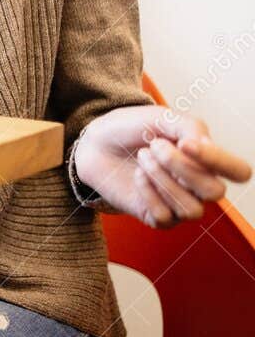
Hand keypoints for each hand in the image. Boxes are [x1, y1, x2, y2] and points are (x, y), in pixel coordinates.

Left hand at [71, 105, 250, 227]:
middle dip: (182, 168)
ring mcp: (179, 203)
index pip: (239, 172)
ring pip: (193, 209)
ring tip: (142, 158)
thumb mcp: (163, 118)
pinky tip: (138, 177)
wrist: (96, 142)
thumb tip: (204, 148)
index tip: (184, 143)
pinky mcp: (158, 217)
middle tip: (155, 147)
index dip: (219, 160)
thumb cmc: (132, 129)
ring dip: (163, 180)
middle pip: (216, 192)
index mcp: (207, 160)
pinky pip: (166, 217)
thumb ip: (190, 128)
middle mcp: (199, 185)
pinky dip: (149, 193)